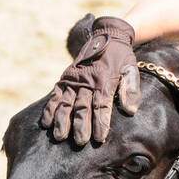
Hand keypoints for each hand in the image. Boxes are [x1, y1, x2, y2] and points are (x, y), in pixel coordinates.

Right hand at [40, 16, 142, 144]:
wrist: (107, 36)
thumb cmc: (122, 58)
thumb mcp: (132, 70)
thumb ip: (131, 89)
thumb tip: (130, 111)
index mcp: (104, 80)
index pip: (102, 105)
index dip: (101, 122)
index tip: (100, 138)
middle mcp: (87, 81)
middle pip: (82, 107)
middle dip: (81, 125)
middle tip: (80, 142)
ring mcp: (74, 80)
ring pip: (66, 102)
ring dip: (62, 120)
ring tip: (59, 136)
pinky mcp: (66, 78)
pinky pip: (55, 95)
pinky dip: (50, 108)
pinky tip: (46, 123)